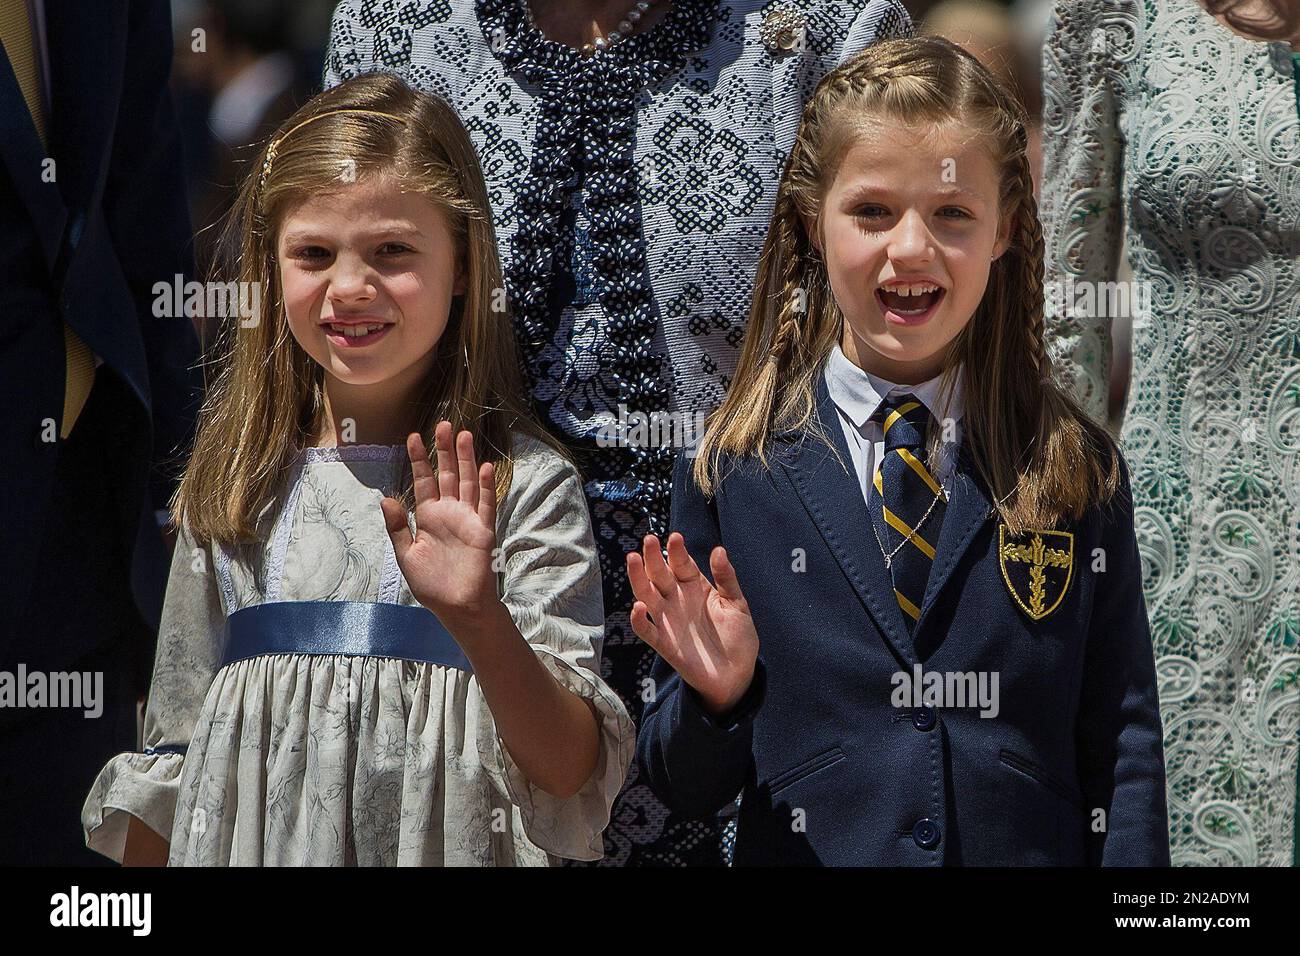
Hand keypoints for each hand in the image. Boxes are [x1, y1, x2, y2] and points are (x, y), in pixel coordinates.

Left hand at [381, 422, 499, 636]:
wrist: (458, 607)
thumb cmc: (432, 585)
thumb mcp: (406, 556)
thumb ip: (397, 527)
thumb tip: (386, 498)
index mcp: (428, 518)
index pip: (424, 482)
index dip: (419, 460)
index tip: (413, 437)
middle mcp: (449, 513)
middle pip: (447, 475)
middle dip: (444, 450)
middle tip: (443, 425)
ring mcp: (467, 519)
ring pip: (466, 482)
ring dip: (466, 459)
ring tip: (464, 435)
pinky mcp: (483, 530)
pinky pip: (485, 503)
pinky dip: (485, 486)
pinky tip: (484, 467)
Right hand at [626, 533, 758, 716]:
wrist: (737, 675)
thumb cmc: (738, 636)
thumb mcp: (737, 603)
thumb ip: (726, 578)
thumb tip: (719, 550)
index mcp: (695, 587)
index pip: (682, 564)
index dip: (678, 551)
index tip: (675, 537)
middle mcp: (678, 600)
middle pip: (660, 574)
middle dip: (654, 557)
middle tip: (649, 540)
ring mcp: (669, 620)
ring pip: (647, 595)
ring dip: (638, 578)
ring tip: (633, 560)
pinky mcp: (664, 643)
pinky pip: (647, 630)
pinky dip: (640, 620)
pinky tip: (639, 607)